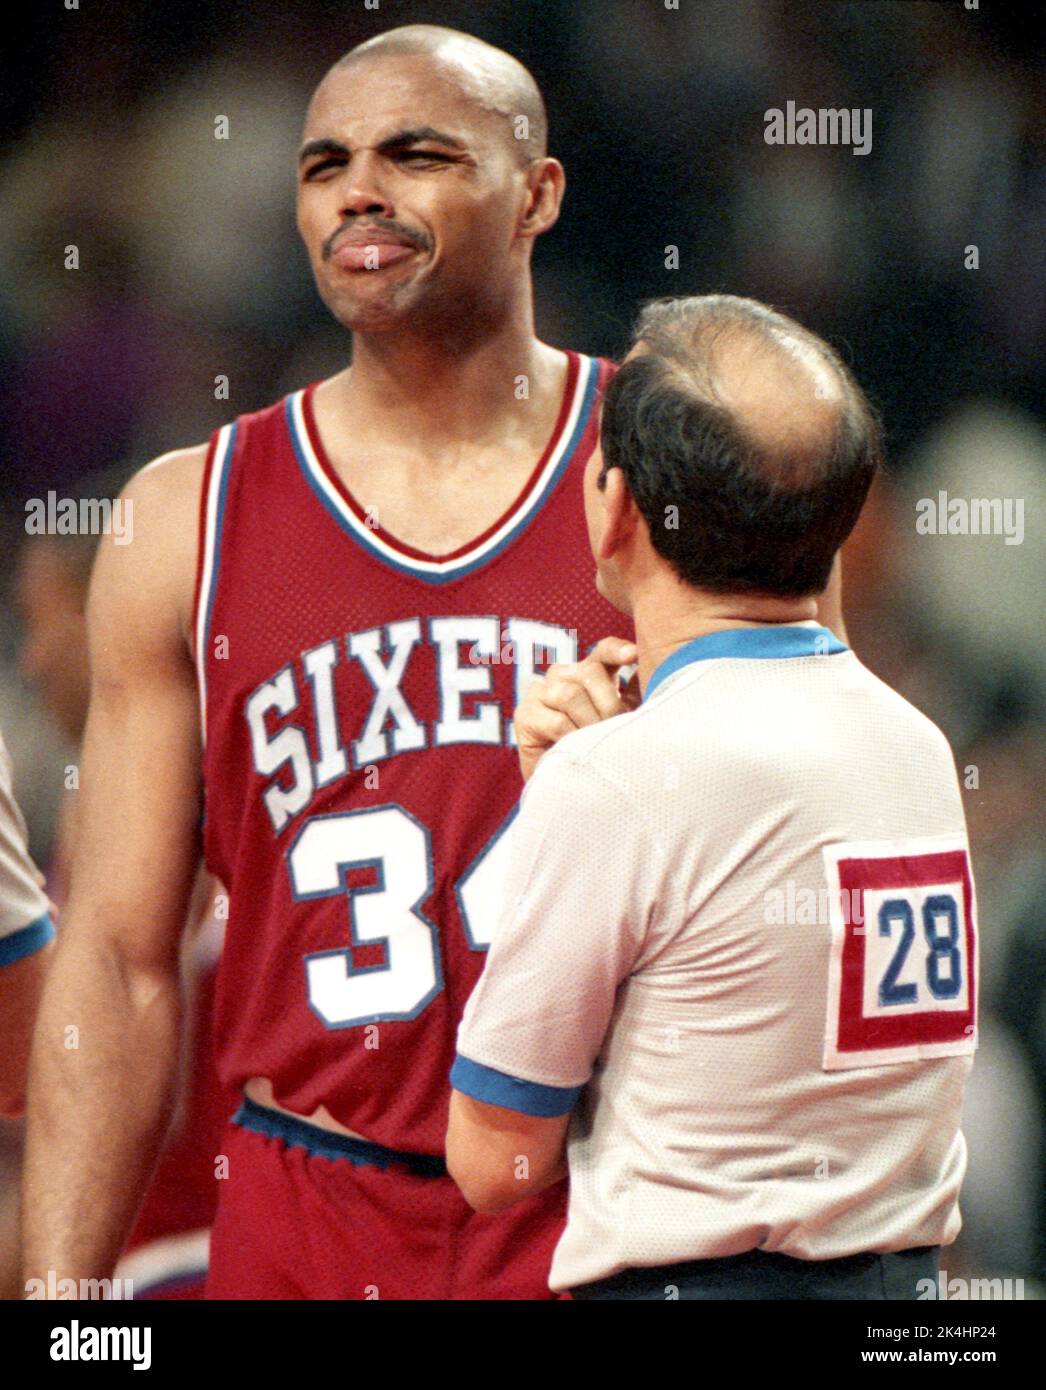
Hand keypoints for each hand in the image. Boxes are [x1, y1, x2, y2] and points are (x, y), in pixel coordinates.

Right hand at [513, 636, 638, 781]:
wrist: (569, 787)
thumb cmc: (599, 749)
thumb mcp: (623, 719)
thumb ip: (635, 695)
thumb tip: (662, 674)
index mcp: (589, 672)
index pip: (602, 651)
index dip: (616, 650)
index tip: (633, 655)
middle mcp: (563, 675)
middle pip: (588, 671)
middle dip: (608, 703)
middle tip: (616, 727)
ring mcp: (540, 693)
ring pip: (570, 695)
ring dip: (589, 722)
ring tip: (597, 741)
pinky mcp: (525, 715)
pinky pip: (556, 720)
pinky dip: (573, 736)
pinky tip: (577, 747)